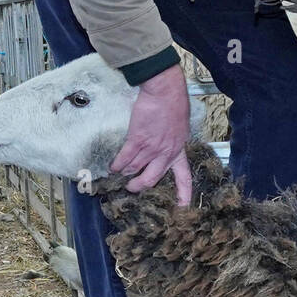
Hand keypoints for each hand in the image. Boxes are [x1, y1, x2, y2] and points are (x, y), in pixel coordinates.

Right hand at [110, 63, 192, 205]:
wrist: (165, 91)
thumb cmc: (174, 104)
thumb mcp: (181, 126)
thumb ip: (174, 139)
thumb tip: (168, 144)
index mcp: (179, 150)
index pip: (184, 177)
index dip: (183, 193)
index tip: (181, 206)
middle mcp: (166, 153)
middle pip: (152, 179)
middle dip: (140, 186)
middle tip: (132, 188)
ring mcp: (151, 148)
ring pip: (135, 169)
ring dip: (125, 174)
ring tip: (118, 176)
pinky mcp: (137, 139)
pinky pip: (125, 158)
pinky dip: (117, 165)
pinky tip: (112, 168)